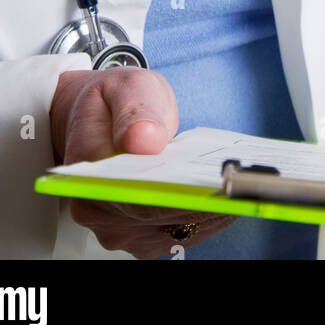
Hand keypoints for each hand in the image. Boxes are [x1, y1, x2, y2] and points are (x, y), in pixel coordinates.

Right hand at [50, 69, 234, 257]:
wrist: (101, 120)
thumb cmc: (115, 102)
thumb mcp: (127, 86)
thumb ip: (135, 110)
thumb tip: (144, 140)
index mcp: (86, 168)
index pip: (133, 193)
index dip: (175, 193)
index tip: (214, 185)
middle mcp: (95, 209)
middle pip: (157, 216)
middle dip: (200, 201)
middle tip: (238, 183)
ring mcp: (116, 228)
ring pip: (172, 230)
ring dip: (206, 211)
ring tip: (235, 186)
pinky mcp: (139, 237)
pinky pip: (178, 235)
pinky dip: (204, 217)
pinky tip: (223, 196)